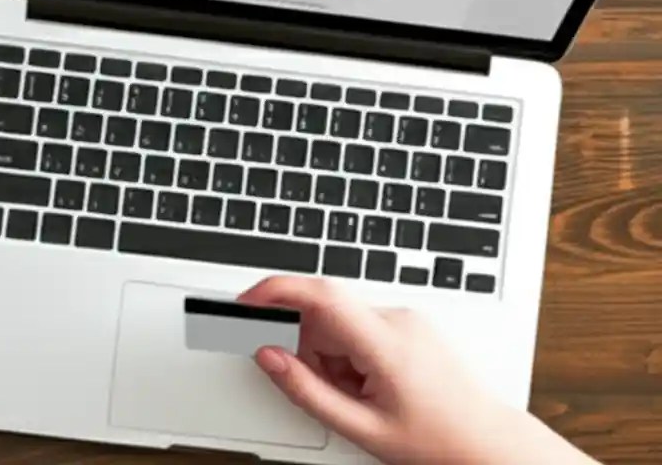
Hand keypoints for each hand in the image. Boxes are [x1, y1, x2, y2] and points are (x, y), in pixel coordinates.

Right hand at [240, 276, 595, 464]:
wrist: (488, 442)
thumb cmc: (437, 441)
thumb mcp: (361, 427)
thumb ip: (306, 390)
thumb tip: (268, 357)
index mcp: (386, 342)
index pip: (320, 295)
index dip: (275, 291)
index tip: (244, 302)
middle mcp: (396, 319)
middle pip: (322, 317)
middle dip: (309, 350)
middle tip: (334, 392)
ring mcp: (405, 319)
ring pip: (338, 324)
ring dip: (332, 357)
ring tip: (361, 396)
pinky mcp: (406, 324)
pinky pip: (357, 328)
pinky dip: (349, 355)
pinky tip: (371, 384)